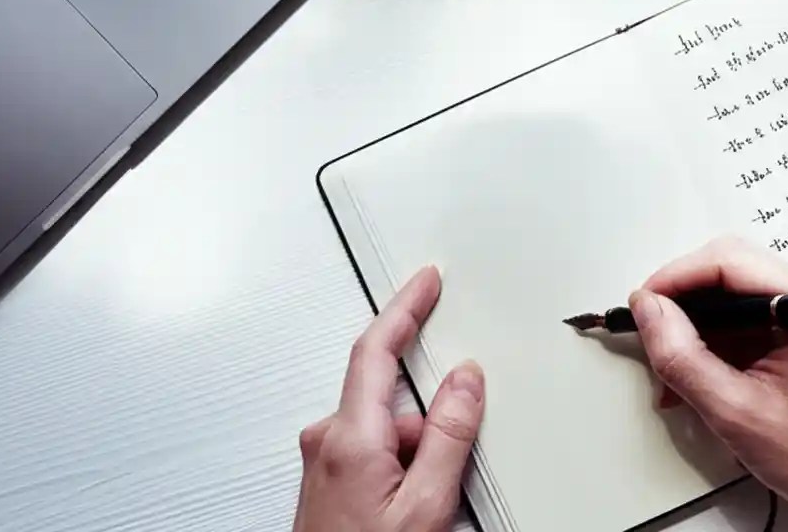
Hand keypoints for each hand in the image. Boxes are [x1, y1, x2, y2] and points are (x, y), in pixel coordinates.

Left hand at [294, 267, 484, 531]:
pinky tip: (409, 515)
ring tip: (426, 511)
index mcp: (349, 437)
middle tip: (447, 477)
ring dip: (416, 458)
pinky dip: (402, 473)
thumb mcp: (426, 505)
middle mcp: (327, 442)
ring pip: (390, 434)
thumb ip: (447, 435)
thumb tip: (463, 379)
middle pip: (393, 401)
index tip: (426, 280)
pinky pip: (377, 455)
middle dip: (429, 426)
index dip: (405, 306)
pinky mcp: (327, 482)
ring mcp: (323, 463)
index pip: (376, 348)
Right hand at [630, 238, 787, 531]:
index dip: (674, 279)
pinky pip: (764, 319)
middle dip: (686, 307)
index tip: (641, 307)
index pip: (727, 261)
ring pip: (744, 298)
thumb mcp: (736, 412)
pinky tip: (712, 381)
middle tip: (654, 342)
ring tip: (681, 380)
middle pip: (734, 272)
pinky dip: (731, 344)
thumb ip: (683, 357)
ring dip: (705, 331)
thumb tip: (649, 311)